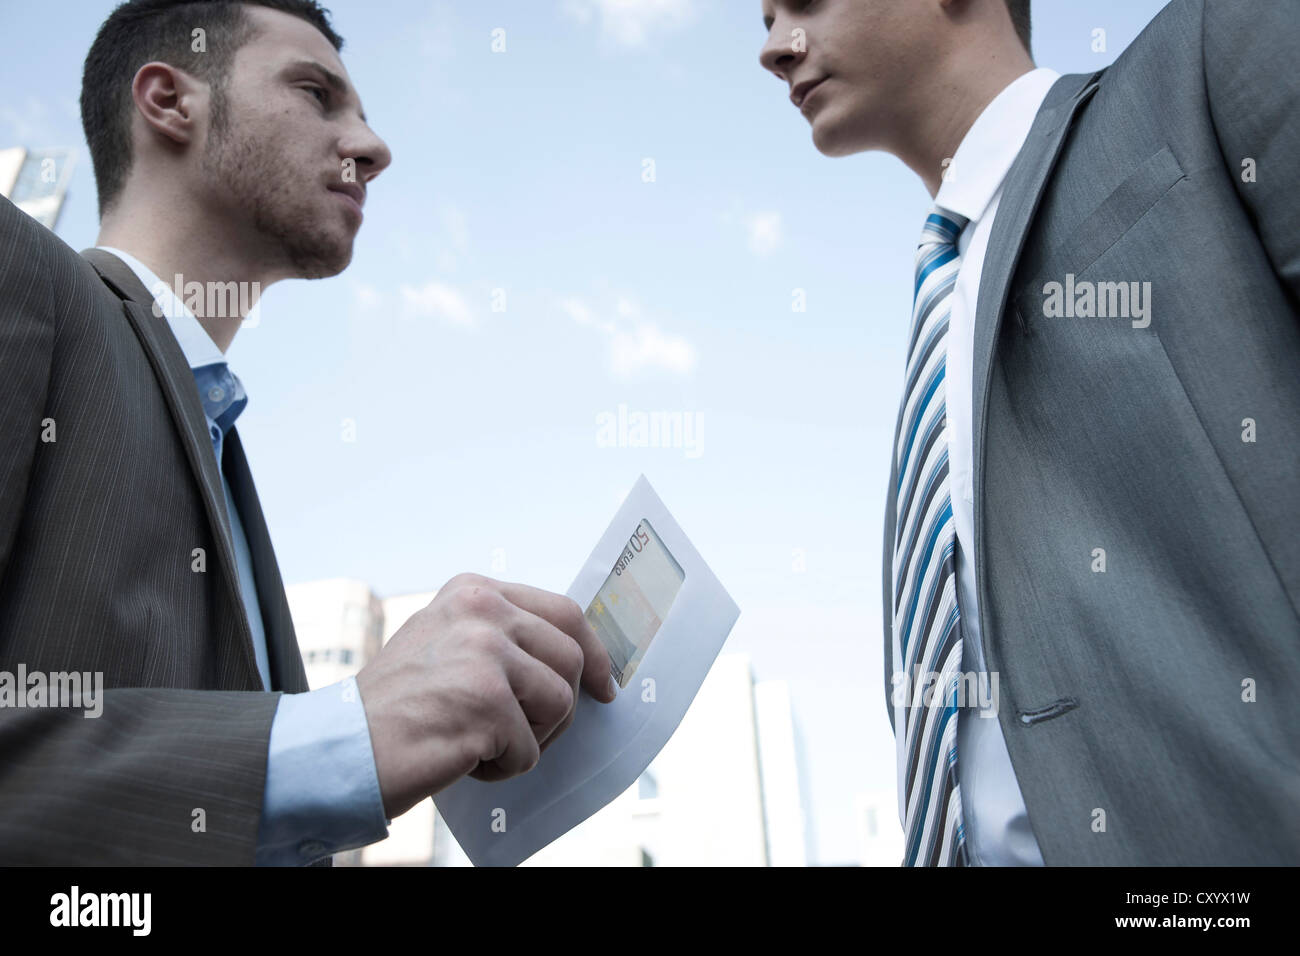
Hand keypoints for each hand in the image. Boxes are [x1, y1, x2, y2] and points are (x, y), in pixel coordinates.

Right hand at [354, 572, 614, 819]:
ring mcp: (486, 655)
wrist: (342, 746)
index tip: (604, 684)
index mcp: (474, 592)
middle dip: (560, 706)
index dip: (594, 652)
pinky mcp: (487, 704)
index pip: (564, 612)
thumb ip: (499, 634)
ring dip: (529, 738)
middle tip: (531, 732)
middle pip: (571, 659)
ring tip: (480, 743)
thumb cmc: (394, 705)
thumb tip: (570, 655)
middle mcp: (482, 612)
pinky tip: (460, 759)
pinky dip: (501, 768)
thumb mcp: (444, 640)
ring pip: (559, 704)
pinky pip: (530, 749)